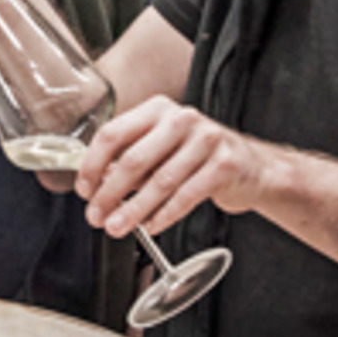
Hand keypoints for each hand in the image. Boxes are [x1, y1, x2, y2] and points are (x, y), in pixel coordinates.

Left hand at [76, 96, 273, 237]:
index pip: (113, 133)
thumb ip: (132, 161)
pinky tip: (151, 227)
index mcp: (157, 109)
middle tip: (96, 216)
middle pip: (133, 159)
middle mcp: (181, 118)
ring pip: (159, 181)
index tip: (84, 189)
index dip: (93, 164)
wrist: (252, 166)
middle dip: (109, 193)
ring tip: (118, 227)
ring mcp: (206, 139)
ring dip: (133, 210)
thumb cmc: (198, 158)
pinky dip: (164, 215)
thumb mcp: (162, 149)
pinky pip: (186, 195)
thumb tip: (97, 187)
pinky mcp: (224, 163)